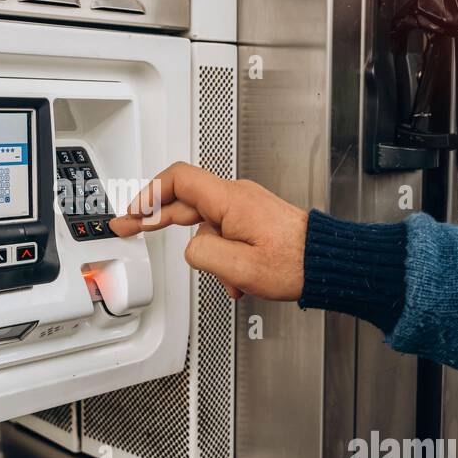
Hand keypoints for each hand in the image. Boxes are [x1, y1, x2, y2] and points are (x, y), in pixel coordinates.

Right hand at [108, 162, 307, 300]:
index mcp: (230, 201)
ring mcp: (245, 205)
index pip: (178, 180)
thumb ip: (201, 254)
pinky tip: (233, 277)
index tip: (133, 211)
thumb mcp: (239, 268)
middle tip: (129, 225)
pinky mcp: (252, 217)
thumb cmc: (296, 263)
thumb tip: (191, 249)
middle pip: (184, 198)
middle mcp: (236, 196)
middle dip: (154, 215)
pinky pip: (222, 229)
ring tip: (218, 277)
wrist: (328, 262)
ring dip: (203, 250)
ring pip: (205, 221)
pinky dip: (220, 251)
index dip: (148, 194)